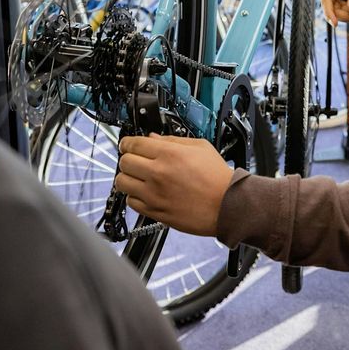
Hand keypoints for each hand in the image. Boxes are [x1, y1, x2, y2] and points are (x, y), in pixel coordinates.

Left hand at [114, 134, 234, 236]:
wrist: (227, 205)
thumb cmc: (217, 178)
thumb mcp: (200, 147)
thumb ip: (173, 140)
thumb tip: (153, 138)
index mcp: (169, 154)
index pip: (133, 143)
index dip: (127, 142)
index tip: (127, 144)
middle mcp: (158, 173)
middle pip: (124, 162)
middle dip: (128, 158)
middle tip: (135, 160)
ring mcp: (154, 194)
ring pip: (122, 183)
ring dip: (127, 178)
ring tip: (137, 177)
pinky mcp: (155, 211)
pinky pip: (131, 202)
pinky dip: (134, 196)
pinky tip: (145, 193)